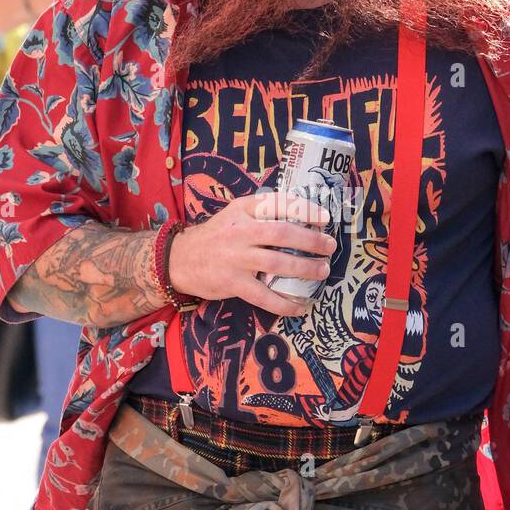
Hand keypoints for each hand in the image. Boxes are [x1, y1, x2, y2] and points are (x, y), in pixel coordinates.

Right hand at [168, 189, 337, 317]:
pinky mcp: (233, 283)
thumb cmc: (216, 235)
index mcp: (243, 210)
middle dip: (311, 240)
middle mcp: (240, 231)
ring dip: (305, 268)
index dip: (305, 209)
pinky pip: (265, 296)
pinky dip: (285, 303)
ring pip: (278, 263)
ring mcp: (236, 258)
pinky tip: (301, 306)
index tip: (325, 217)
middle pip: (282, 233)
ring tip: (322, 271)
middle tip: (330, 247)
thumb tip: (302, 216)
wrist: (180, 259)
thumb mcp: (235, 214)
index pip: (278, 203)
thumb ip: (262, 213)